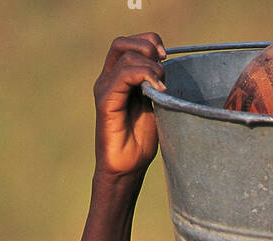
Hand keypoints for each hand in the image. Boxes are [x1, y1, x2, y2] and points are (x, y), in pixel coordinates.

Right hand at [93, 33, 166, 179]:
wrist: (127, 167)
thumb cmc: (140, 141)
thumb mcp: (154, 105)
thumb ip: (155, 84)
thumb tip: (166, 65)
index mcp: (118, 77)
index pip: (129, 44)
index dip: (149, 42)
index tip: (167, 58)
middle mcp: (108, 79)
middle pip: (124, 43)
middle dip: (148, 47)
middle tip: (164, 66)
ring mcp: (105, 88)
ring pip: (125, 56)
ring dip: (149, 66)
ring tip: (162, 85)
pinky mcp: (105, 100)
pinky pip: (122, 75)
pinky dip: (143, 75)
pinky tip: (156, 90)